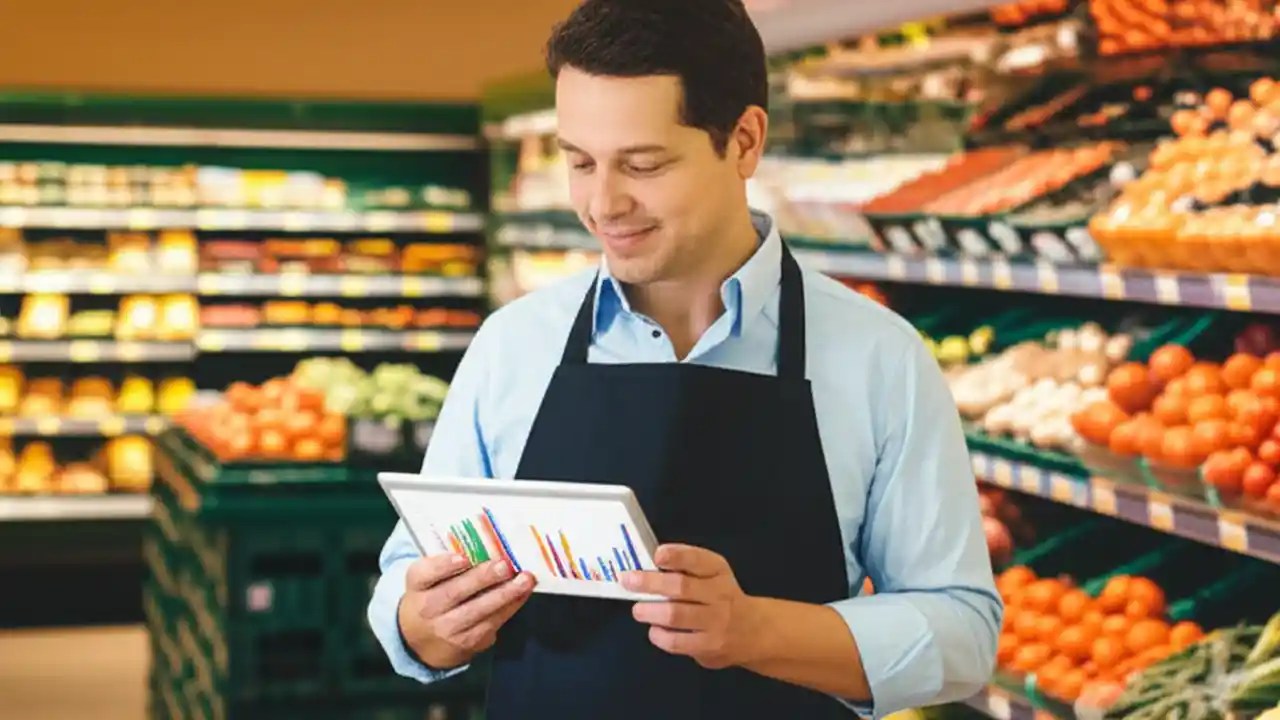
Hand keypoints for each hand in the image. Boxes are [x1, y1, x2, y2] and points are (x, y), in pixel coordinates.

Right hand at [398, 554, 536, 669]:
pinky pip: (491, 622)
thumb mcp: (428, 580)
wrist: (422, 642)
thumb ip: (448, 563)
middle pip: (454, 592)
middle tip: (504, 565)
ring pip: (477, 611)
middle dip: (482, 578)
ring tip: (525, 579)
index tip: (463, 557)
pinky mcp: (467, 642)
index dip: (443, 566)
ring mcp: (447, 628)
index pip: (424, 574)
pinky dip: (510, 606)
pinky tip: (523, 593)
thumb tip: (487, 544)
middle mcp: (427, 608)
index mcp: (417, 585)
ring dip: (504, 594)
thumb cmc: (432, 596)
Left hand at [621, 544, 761, 669]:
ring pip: (677, 615)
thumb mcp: (714, 575)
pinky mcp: (709, 647)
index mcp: (718, 571)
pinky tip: (654, 630)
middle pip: (681, 587)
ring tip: (638, 610)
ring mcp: (715, 622)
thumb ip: (687, 568)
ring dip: (651, 611)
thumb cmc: (722, 597)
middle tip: (629, 580)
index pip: (698, 560)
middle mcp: (719, 594)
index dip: (677, 556)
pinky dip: (660, 636)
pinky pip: (678, 642)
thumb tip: (647, 565)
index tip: (657, 554)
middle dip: (651, 582)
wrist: (755, 631)